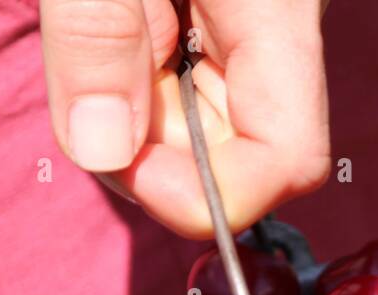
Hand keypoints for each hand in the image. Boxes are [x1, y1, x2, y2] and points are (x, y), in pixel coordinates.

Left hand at [40, 0, 330, 237]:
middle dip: (154, 154)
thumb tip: (103, 152)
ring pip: (208, 140)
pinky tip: (114, 39)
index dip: (206, 193)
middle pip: (241, 161)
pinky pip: (188, 103)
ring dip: (136, 122)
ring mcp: (255, 41)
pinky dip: (137, 93)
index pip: (286, 161)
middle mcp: (280, 39)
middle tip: (91, 81)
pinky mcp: (222, 38)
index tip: (123, 158)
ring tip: (98, 36)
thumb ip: (97, 37)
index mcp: (277, 13)